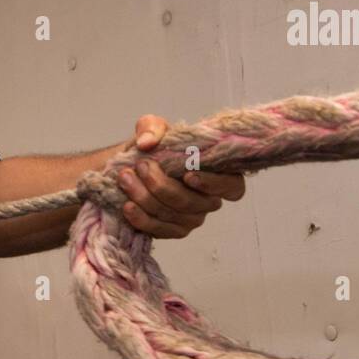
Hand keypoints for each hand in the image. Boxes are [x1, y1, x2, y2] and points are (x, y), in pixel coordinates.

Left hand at [117, 115, 245, 238]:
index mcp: (218, 174)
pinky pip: (159, 230)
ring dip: (145, 197)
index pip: (232, 187)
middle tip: (141, 166)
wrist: (132, 168)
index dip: (214, 184)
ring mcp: (192, 218)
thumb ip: (152, 128)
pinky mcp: (173, 231)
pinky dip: (141, 219)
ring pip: (172, 214)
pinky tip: (127, 205)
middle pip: (192, 202)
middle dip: (162, 186)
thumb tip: (146, 143)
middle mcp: (209, 200)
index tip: (188, 175)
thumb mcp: (153, 128)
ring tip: (126, 179)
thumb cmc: (154, 148)